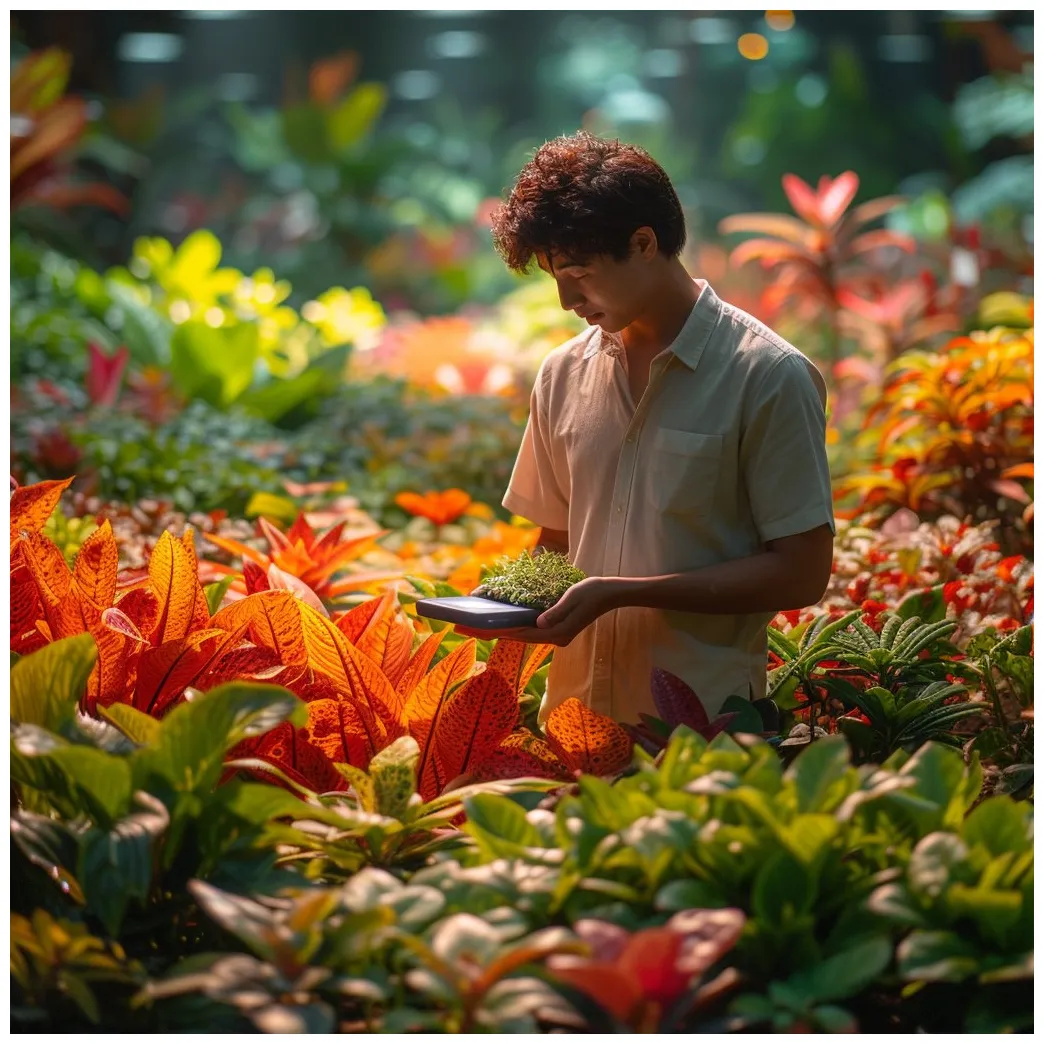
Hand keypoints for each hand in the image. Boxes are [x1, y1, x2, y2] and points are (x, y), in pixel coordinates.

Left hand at [454, 576, 621, 645]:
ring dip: (501, 631)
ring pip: (522, 635)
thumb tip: (538, 623)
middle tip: (465, 629)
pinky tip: (502, 623)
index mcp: (558, 632)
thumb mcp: (573, 598)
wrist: (610, 594)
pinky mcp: (557, 630)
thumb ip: (556, 612)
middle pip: (518, 637)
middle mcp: (556, 638)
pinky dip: (515, 628)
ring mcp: (557, 636)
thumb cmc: (592, 592)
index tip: (476, 630)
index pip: (521, 633)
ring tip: (477, 627)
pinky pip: (530, 631)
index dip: (497, 631)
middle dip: (492, 632)